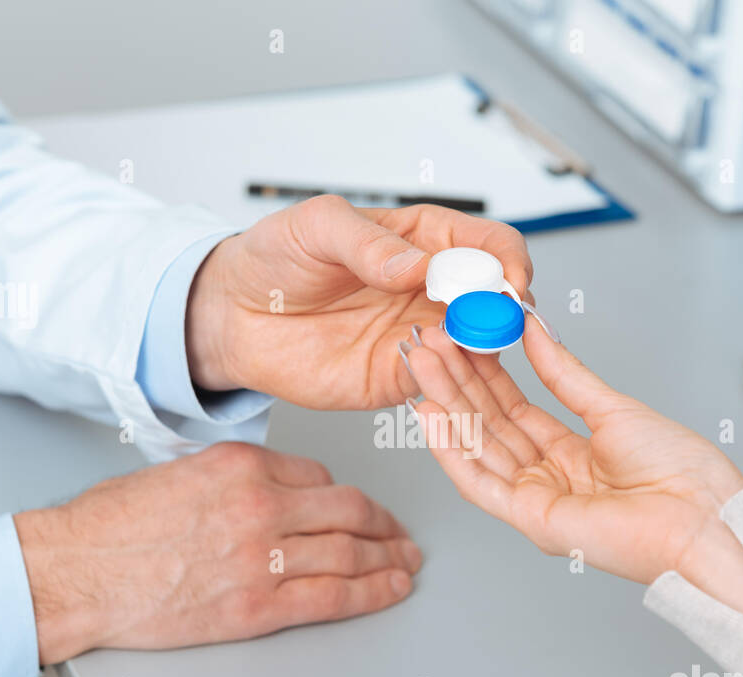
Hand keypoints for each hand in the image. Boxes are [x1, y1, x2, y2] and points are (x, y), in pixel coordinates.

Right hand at [14, 442, 422, 663]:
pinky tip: (391, 590)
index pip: (318, 475)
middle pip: (349, 510)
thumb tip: (268, 492)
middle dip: (385, 525)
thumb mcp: (176, 473)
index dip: (343, 497)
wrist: (75, 571)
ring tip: (407, 564)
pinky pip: (333, 597)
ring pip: (351, 552)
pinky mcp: (257, 606)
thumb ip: (231, 480)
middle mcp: (261, 505)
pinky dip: (373, 593)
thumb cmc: (108, 526)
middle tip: (402, 535)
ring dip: (390, 559)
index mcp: (241, 466)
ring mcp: (263, 557)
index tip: (356, 509)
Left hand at [185, 195, 531, 408]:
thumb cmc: (275, 258)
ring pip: (480, 346)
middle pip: (497, 300)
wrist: (234, 314)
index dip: (508, 261)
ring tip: (450, 344)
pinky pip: (442, 383)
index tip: (506, 280)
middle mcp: (431, 289)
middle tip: (485, 319)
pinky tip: (428, 369)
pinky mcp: (400, 376)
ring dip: (480, 350)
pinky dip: (449, 381)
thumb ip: (368, 243)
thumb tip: (417, 264)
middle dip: (504, 311)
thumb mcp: (316, 227)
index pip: (491, 244)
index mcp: (423, 240)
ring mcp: (421, 334)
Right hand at [404, 318, 742, 633]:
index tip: (458, 338)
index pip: (512, 409)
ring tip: (420, 363)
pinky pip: (481, 484)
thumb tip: (534, 331)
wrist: (706, 517)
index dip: (482, 372)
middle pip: (488, 425)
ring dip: (445, 404)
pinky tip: (429, 416)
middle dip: (454, 381)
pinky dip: (452, 450)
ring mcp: (537, 501)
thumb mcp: (613, 407)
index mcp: (572, 455)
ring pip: (478, 448)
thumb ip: (564, 373)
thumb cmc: (680, 474)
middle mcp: (548, 479)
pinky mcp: (533, 522)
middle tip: (426, 342)